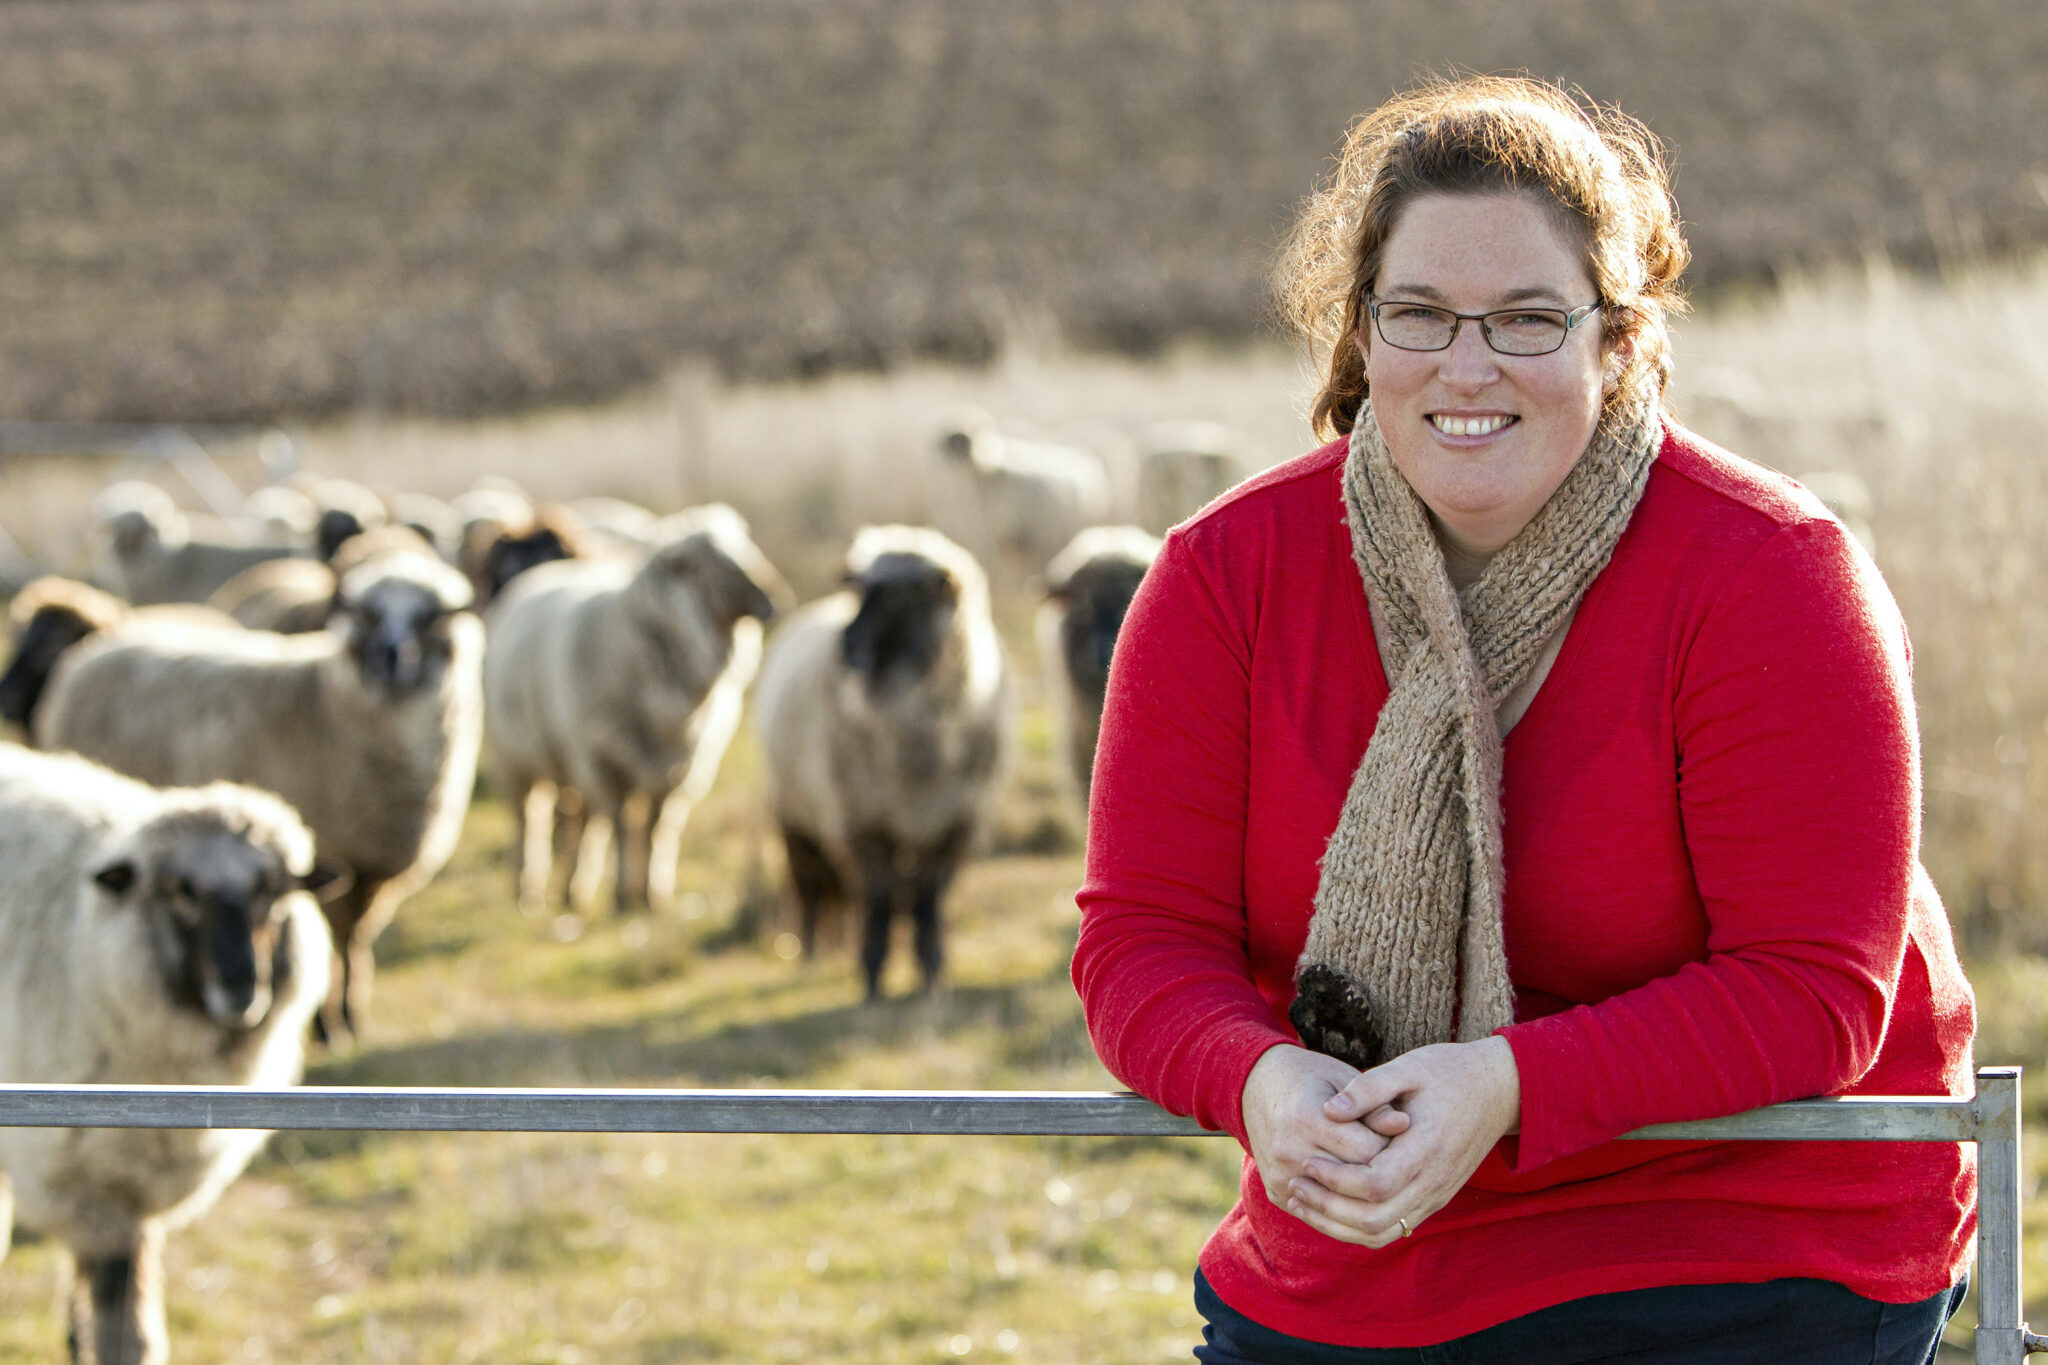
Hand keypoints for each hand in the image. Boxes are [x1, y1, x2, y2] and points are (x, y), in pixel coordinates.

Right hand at [1240, 1045, 1411, 1215]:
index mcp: (1306, 1118)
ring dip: (1364, 1193)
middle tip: (1397, 1160)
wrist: (1255, 1087)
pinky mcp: (1276, 1192)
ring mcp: (1280, 1175)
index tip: (1402, 1139)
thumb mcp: (1342, 1078)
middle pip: (1356, 1180)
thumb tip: (1405, 1124)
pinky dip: (1342, 1202)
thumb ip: (1373, 1104)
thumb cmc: (1309, 1078)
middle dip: (1383, 1172)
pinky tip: (1356, 1188)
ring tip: (1378, 1173)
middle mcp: (1289, 1151)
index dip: (1393, 1147)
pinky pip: (1320, 1210)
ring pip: (1340, 1203)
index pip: (1368, 1151)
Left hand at [1284, 1036, 1520, 1247]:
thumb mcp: (1409, 1067)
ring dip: (1339, 1225)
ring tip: (1303, 1201)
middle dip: (1329, 1208)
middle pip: (1375, 1219)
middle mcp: (1433, 1181)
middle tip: (1295, 1186)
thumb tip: (1329, 1110)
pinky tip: (1331, 1208)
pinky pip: (1394, 1227)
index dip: (1336, 1180)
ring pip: (1382, 1232)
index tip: (1308, 1161)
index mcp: (1426, 1148)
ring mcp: (1435, 1195)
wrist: (1498, 1090)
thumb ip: (1369, 1088)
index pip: (1375, 1184)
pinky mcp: (1434, 1198)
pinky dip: (1358, 1226)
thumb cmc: (1450, 1072)